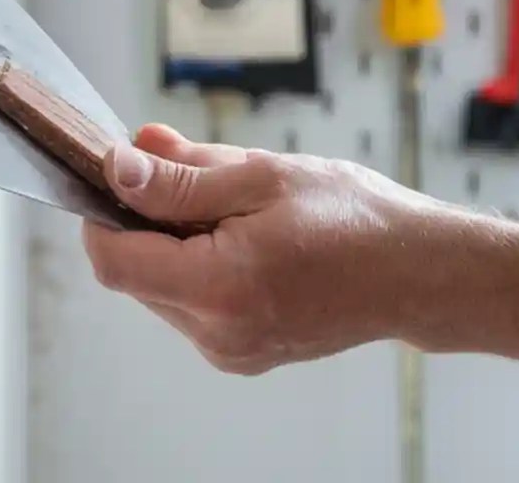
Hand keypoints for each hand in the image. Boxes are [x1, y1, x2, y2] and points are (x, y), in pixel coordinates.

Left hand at [83, 124, 473, 374]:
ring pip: (162, 287)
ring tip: (234, 208)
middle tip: (191, 172)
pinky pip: (193, 304)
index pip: (112, 261)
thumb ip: (180, 176)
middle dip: (146, 219)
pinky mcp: (242, 353)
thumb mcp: (261, 175)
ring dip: (175, 242)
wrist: (416, 271)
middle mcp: (217, 332)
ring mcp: (230, 350)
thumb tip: (119, 165)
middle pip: (135, 273)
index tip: (122, 172)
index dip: (102, 213)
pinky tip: (245, 239)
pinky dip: (200, 265)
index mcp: (218, 287)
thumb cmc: (353, 218)